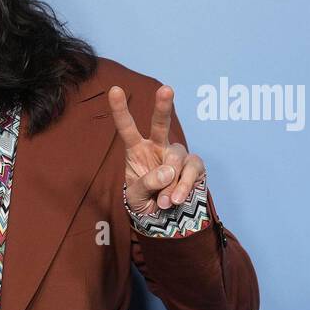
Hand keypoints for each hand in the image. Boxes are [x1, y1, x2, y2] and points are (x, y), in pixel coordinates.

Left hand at [109, 84, 206, 211]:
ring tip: (164, 202)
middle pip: (160, 124)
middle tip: (166, 89)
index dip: (120, 110)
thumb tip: (168, 171)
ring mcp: (177, 155)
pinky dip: (184, 185)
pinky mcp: (194, 165)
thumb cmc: (145, 202)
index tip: (114, 90)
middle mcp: (157, 147)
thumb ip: (147, 184)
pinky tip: (178, 199)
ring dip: (171, 182)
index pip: (127, 127)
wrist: (164, 220)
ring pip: (176, 157)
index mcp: (136, 150)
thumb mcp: (137, 197)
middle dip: (163, 106)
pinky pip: (192, 169)